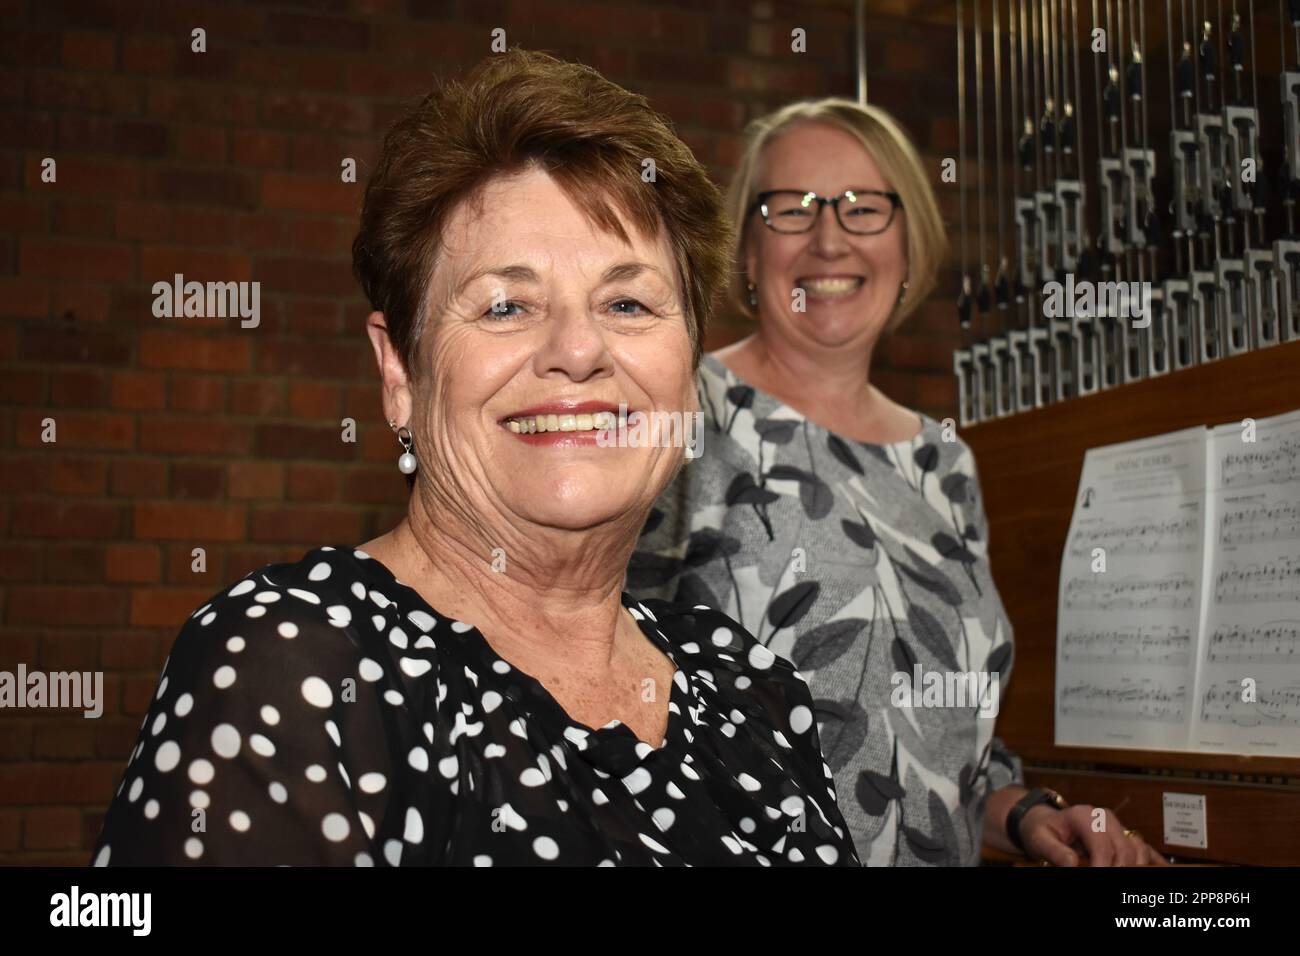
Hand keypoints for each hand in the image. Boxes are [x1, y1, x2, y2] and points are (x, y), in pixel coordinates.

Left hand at [1020, 804, 1169, 865]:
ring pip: (1137, 847)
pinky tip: (1159, 869)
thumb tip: (1071, 863)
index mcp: (1083, 815)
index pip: (1102, 844)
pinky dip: (1152, 859)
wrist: (1046, 822)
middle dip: (1120, 869)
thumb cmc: (1043, 830)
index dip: (1104, 865)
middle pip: (1123, 848)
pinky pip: (1143, 847)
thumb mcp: (1040, 839)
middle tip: (1113, 884)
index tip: (1100, 875)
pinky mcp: (1123, 836)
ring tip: (1125, 880)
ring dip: (1136, 866)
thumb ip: (1054, 851)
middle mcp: (1104, 818)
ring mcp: (1116, 826)